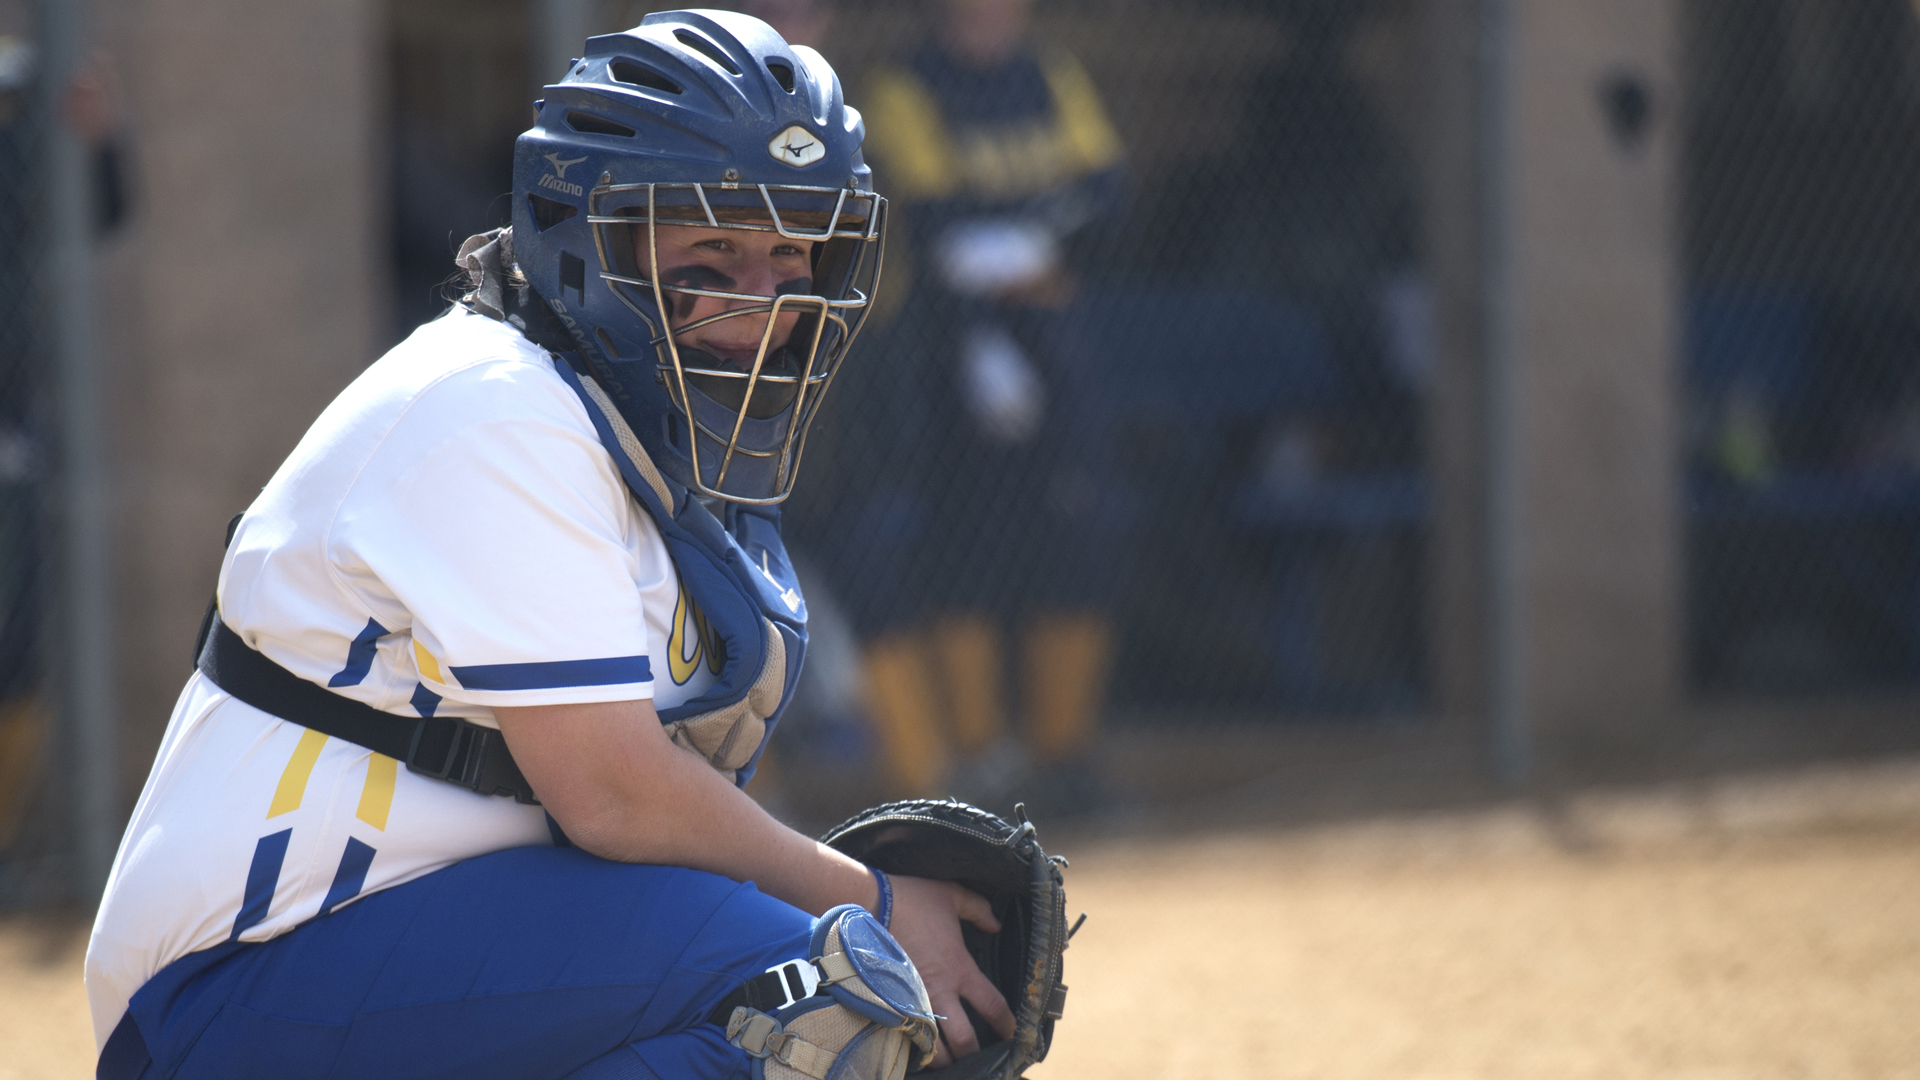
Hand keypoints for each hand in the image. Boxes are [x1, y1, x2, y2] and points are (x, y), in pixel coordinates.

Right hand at [886, 875, 1016, 1066]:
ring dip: (941, 1057)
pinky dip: (911, 1044)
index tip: (1013, 1034)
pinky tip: (915, 1047)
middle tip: (978, 1057)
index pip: (993, 1005)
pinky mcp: (889, 1000)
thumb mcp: (953, 896)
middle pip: (964, 1040)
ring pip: (931, 1046)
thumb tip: (995, 924)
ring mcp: (912, 999)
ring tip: (946, 1060)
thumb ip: (979, 910)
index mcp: (960, 968)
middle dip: (974, 1054)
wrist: (870, 902)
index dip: (1007, 1024)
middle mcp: (939, 990)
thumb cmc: (913, 898)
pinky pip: (903, 1033)